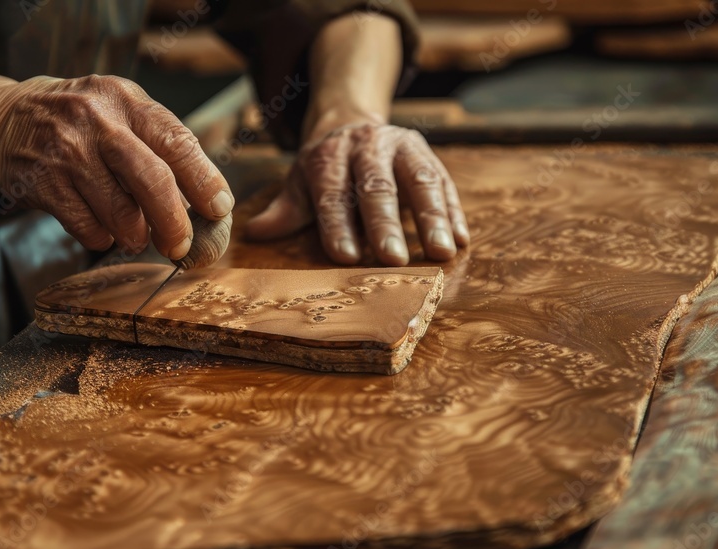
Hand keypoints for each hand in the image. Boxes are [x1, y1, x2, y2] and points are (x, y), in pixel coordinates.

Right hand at [0, 74, 232, 258]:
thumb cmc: (74, 123)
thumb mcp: (117, 113)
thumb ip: (157, 147)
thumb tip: (205, 204)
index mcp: (126, 100)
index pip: (178, 141)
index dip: (205, 181)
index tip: (219, 209)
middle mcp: (97, 119)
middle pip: (153, 179)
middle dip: (175, 222)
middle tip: (182, 246)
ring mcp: (67, 150)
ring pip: (121, 212)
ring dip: (135, 235)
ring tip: (135, 235)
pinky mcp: (43, 183)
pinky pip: (88, 227)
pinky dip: (101, 238)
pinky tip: (100, 228)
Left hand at [245, 123, 468, 265]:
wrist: (352, 120)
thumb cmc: (325, 167)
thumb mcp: (300, 183)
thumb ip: (286, 210)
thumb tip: (255, 233)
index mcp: (330, 156)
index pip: (333, 194)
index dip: (339, 225)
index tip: (347, 257)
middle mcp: (367, 147)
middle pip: (377, 187)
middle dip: (386, 224)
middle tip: (394, 260)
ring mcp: (402, 147)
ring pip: (421, 180)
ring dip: (433, 218)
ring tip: (442, 252)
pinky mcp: (428, 155)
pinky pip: (444, 182)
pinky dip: (454, 211)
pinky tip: (461, 240)